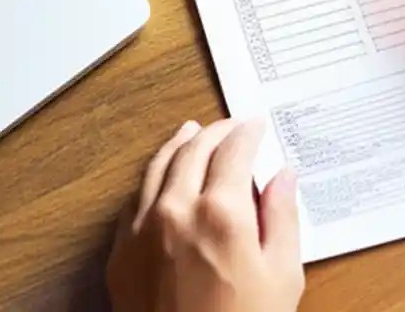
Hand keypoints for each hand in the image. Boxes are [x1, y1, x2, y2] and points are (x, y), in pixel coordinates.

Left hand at [106, 118, 302, 311]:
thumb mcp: (282, 277)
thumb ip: (283, 218)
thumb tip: (282, 176)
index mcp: (222, 213)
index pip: (234, 151)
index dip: (247, 133)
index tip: (256, 126)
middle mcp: (176, 210)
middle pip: (193, 150)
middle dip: (214, 133)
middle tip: (230, 127)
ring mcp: (142, 230)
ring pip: (156, 167)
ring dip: (177, 145)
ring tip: (191, 132)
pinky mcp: (121, 254)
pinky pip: (134, 200)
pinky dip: (151, 178)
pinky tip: (160, 178)